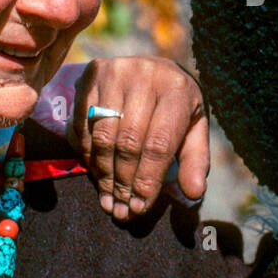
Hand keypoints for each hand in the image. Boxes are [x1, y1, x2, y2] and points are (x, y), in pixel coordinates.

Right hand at [69, 57, 209, 221]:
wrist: (155, 68)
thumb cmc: (176, 106)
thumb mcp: (193, 129)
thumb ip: (195, 160)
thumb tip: (194, 193)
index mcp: (177, 89)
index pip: (158, 144)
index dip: (147, 180)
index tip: (140, 207)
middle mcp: (146, 74)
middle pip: (128, 142)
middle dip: (124, 182)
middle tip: (122, 209)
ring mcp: (116, 71)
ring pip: (103, 135)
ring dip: (103, 173)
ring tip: (108, 199)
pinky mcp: (92, 73)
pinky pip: (82, 123)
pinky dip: (87, 153)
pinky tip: (96, 172)